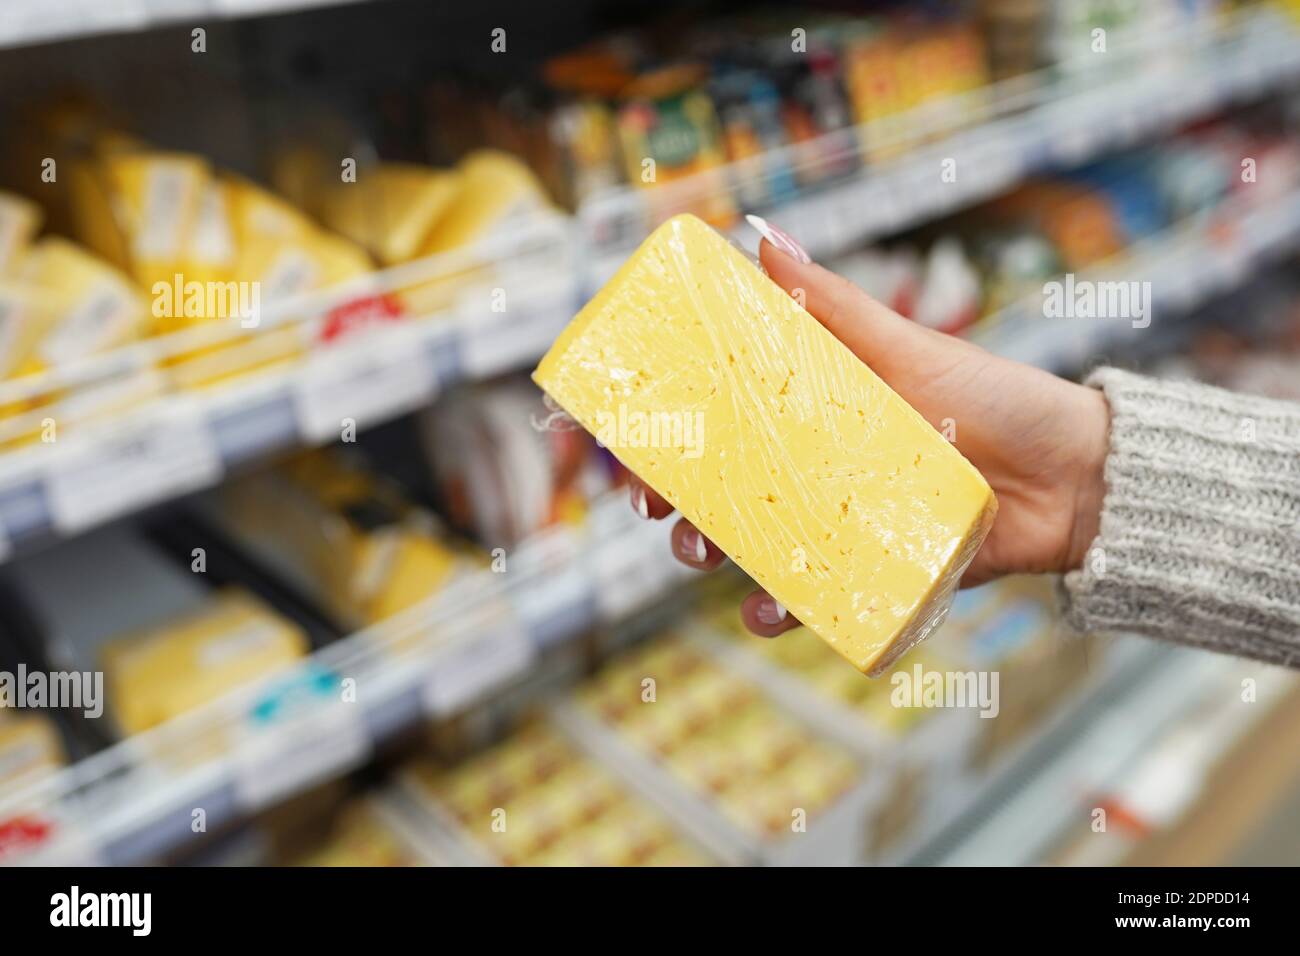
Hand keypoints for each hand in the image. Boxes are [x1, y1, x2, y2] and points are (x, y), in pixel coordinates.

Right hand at [629, 225, 1110, 637]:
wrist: (1075, 477)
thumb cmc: (994, 398)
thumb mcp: (904, 345)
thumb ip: (833, 304)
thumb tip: (762, 240)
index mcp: (815, 413)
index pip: (726, 424)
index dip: (674, 435)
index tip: (637, 444)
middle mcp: (819, 471)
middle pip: (727, 491)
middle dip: (680, 503)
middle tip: (658, 509)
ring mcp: (842, 525)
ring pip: (757, 547)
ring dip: (716, 557)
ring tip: (705, 556)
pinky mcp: (875, 573)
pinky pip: (815, 598)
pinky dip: (782, 610)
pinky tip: (766, 612)